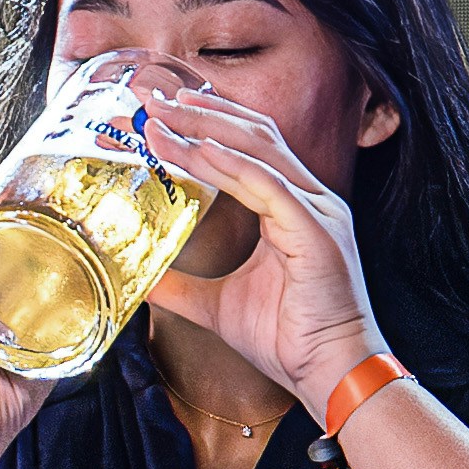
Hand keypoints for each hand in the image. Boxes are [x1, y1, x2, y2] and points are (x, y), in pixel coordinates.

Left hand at [135, 90, 387, 405]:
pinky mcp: (315, 231)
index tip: (154, 109)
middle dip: (197, 109)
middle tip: (147, 94)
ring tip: (158, 114)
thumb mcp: (216, 305)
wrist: (328, 374)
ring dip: (203, 127)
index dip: (202, 121)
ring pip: (257, 149)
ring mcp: (316, 210)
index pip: (245, 145)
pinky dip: (228, 163)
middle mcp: (308, 198)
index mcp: (291, 206)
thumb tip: (140, 278)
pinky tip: (193, 149)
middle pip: (250, 133)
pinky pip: (267, 184)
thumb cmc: (288, 340)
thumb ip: (180, 287)